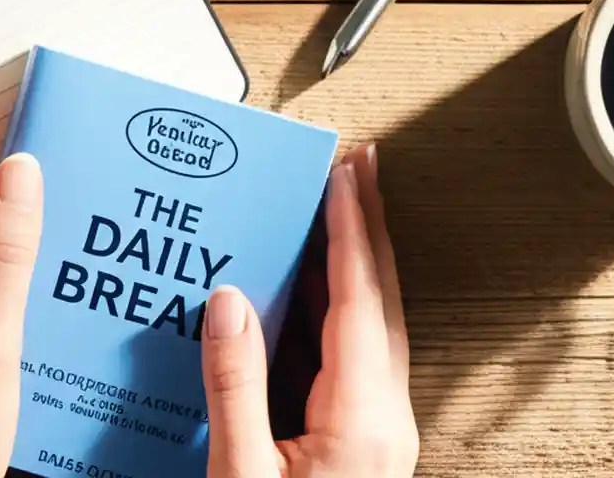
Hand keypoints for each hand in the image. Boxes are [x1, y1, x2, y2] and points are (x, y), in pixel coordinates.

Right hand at [200, 145, 418, 477]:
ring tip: (334, 208)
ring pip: (372, 325)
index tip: (345, 175)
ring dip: (356, 263)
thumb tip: (228, 303)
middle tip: (359, 167)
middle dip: (368, 227)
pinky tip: (312, 287)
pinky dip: (337, 308)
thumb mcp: (241, 475)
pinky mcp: (363, 440)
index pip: (357, 301)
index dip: (349, 231)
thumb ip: (235, 388)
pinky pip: (355, 356)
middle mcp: (386, 418)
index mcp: (363, 420)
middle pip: (379, 301)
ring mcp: (380, 429)